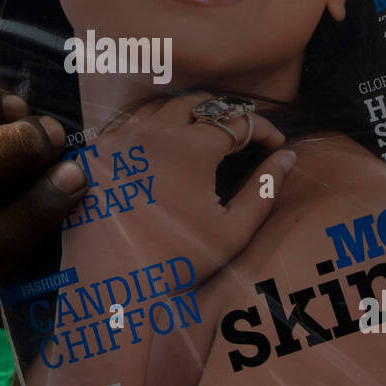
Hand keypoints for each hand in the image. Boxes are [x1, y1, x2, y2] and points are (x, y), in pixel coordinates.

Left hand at [62, 92, 295, 281]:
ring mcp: (121, 138)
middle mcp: (153, 131)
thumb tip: (287, 156)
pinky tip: (166, 147)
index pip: (237, 120)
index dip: (264, 129)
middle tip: (244, 135)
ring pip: (163, 107)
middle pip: (200, 103)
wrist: (113, 282)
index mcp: (190, 147)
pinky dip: (154, 127)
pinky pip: (130, 124)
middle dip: (227, 114)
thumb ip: (265, 190)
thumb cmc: (177, 261)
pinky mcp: (98, 151)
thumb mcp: (232, 230)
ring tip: (208, 136)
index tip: (276, 143)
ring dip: (190, 115)